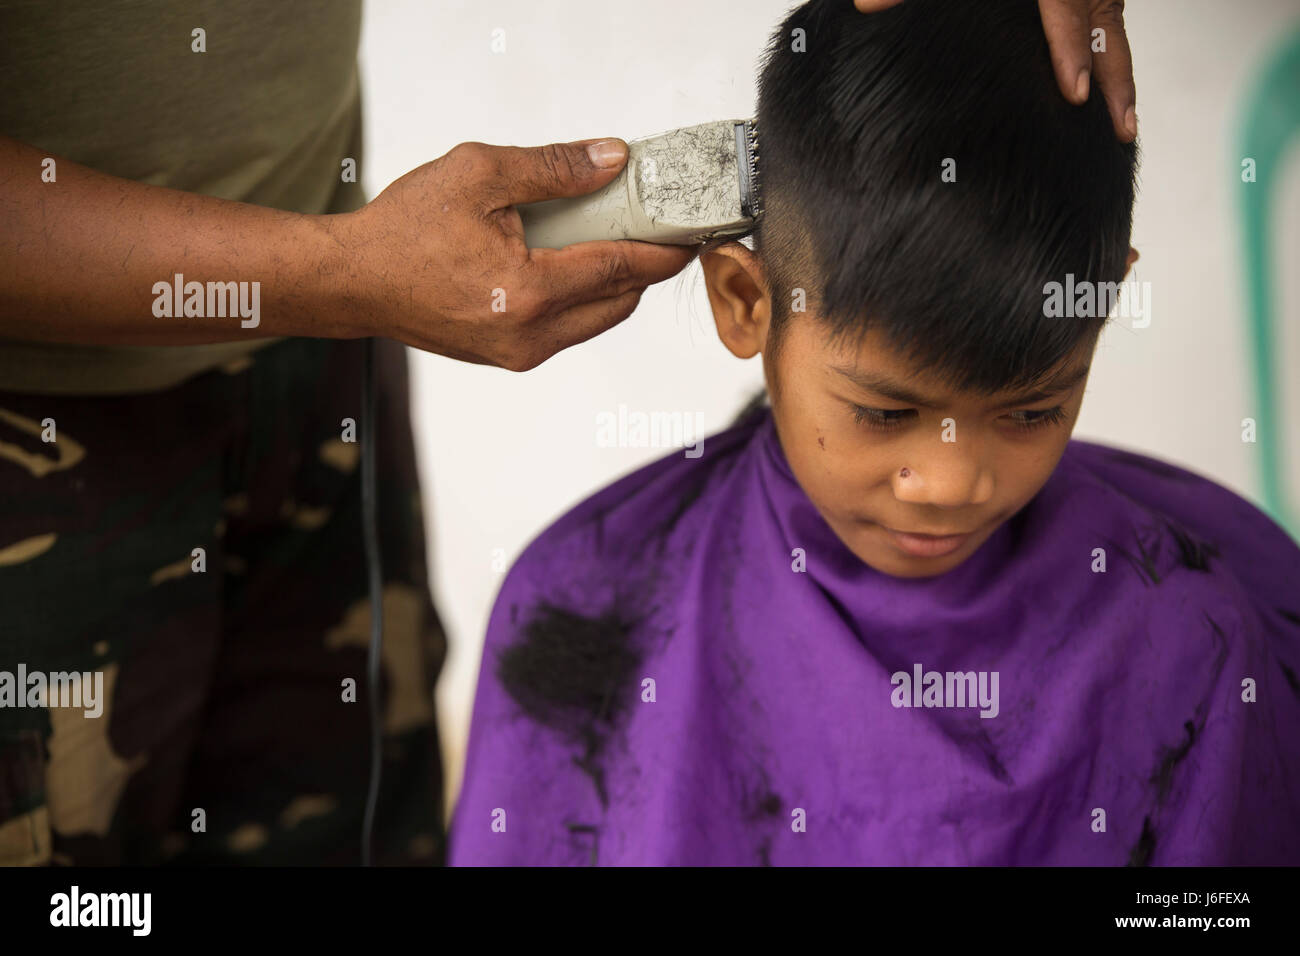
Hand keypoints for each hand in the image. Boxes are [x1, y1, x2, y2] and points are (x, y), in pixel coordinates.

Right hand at [334, 139, 696, 370]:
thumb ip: (554, 168)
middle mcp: (531, 335)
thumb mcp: (480, 174)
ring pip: (596, 321)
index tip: (689, 232)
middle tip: (652, 227)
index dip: (662, 249)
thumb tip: (612, 159)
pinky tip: (569, 260)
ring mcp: (520, 353)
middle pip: (620, 303)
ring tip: (608, 238)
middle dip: (643, 267)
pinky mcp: (508, 358)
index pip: (621, 270)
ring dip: (613, 284)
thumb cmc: (404, 230)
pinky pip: (567, 329)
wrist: (355, 280)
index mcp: (529, 292)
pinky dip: (581, 298)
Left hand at [853, 0, 1135, 141]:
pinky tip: (1109, 85)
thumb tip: (866, 5)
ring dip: (1120, 69)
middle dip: (1115, 77)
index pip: (1067, 5)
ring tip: (1122, 121)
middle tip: (1120, 127)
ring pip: (1113, 19)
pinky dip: (1110, 48)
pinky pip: (1107, 12)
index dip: (1072, 49)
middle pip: (1105, 20)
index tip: (1074, 91)